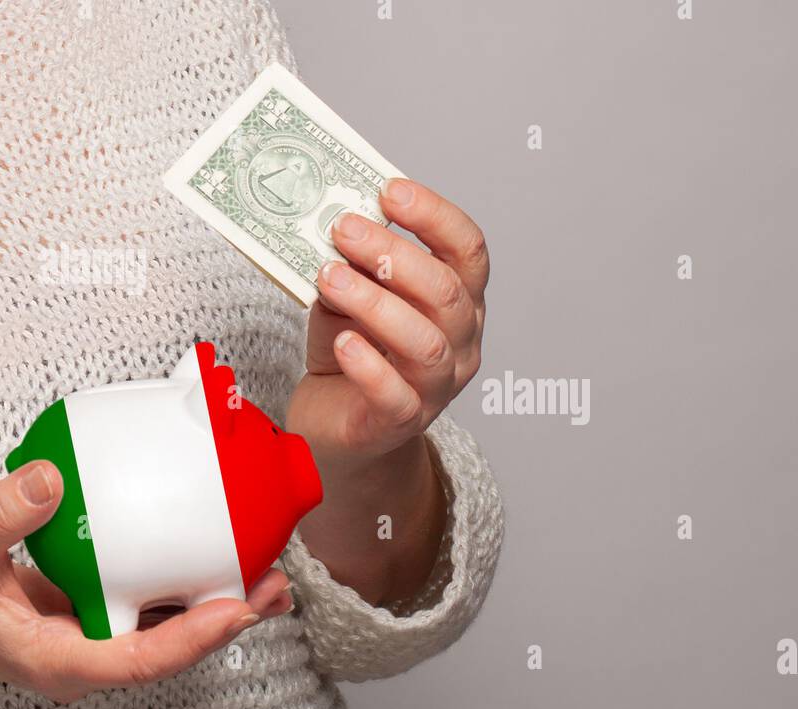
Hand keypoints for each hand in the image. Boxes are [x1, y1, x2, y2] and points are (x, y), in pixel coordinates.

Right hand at [0, 461, 292, 702]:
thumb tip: (51, 480)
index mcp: (57, 660)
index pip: (138, 661)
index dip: (193, 640)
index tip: (237, 611)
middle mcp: (87, 657)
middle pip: (173, 649)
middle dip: (229, 621)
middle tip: (276, 584)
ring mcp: (96, 638)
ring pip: (171, 630)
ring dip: (222, 604)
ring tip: (271, 571)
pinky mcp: (99, 614)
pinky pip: (154, 605)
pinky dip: (190, 582)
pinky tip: (219, 552)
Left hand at [285, 179, 488, 603]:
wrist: (336, 427)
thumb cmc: (350, 351)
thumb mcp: (349, 295)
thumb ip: (350, 265)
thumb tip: (331, 223)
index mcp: (458, 301)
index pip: (468, 250)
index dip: (435, 216)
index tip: (390, 191)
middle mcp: (460, 342)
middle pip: (447, 292)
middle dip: (395, 253)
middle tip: (344, 228)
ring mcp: (436, 386)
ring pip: (425, 343)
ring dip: (375, 303)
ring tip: (329, 276)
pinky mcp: (401, 422)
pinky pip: (394, 395)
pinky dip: (368, 364)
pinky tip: (341, 342)